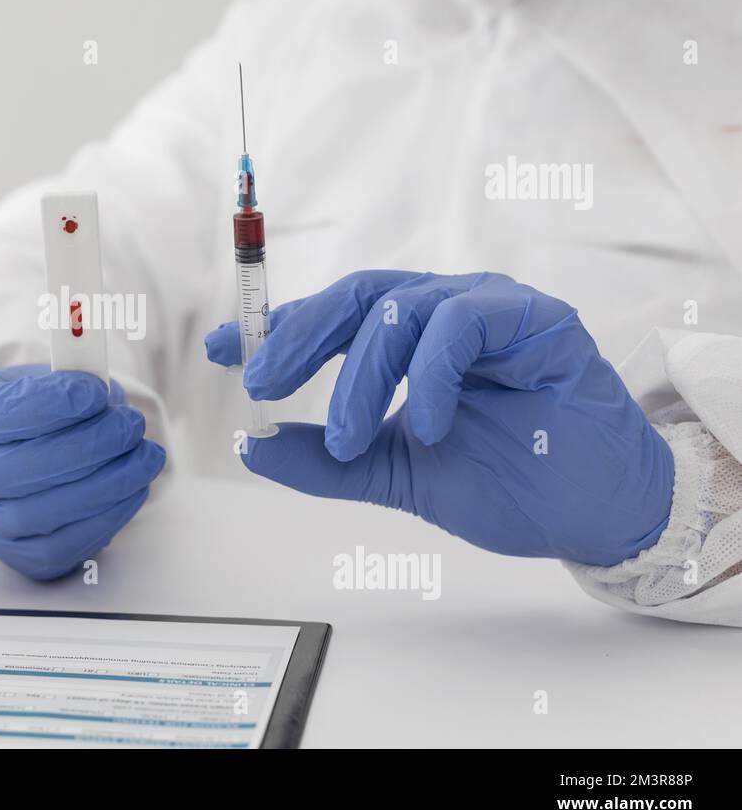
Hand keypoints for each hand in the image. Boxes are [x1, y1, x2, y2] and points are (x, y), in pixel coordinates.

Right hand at [0, 364, 166, 578]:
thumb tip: (105, 391)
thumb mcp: (39, 377)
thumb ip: (66, 377)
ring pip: (32, 516)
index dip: (42, 407)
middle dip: (82, 448)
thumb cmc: (32, 408)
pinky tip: (133, 488)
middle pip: (6, 473)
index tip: (95, 392)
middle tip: (129, 425)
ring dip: (102, 485)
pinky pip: (57, 549)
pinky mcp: (14, 554)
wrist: (22, 447)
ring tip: (144, 455)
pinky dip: (104, 518)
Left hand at [205, 271, 672, 565]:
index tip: (221, 350)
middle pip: (356, 296)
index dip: (275, 327)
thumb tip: (251, 445)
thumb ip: (325, 461)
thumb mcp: (393, 476)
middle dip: (300, 336)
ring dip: (362, 376)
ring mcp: (489, 307)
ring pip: (401, 308)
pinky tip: (424, 424)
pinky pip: (463, 322)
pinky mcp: (534, 318)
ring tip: (351, 440)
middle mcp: (443, 310)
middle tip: (262, 381)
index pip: (331, 316)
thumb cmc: (503, 484)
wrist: (589, 514)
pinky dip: (431, 374)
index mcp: (408, 340)